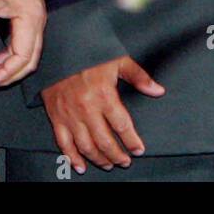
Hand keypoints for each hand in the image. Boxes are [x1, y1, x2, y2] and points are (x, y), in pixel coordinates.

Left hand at [0, 0, 45, 86]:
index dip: (7, 72)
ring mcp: (35, 22)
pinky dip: (11, 55)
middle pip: (29, 60)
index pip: (22, 56)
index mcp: (30, 20)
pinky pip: (24, 44)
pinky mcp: (29, 19)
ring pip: (27, 54)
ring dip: (9, 66)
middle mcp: (37, 24)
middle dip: (9, 74)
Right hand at [40, 55, 164, 173]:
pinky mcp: (55, 115)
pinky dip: (71, 157)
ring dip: (99, 159)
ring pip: (86, 146)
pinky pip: (63, 142)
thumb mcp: (116, 59)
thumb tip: (158, 90)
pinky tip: (80, 166)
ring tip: (108, 164)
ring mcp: (69, 114)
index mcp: (103, 95)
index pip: (122, 126)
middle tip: (125, 161)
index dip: (132, 141)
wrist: (56, 47)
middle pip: (104, 141)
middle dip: (117, 155)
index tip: (139, 149)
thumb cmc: (87, 54)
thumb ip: (138, 76)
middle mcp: (86, 108)